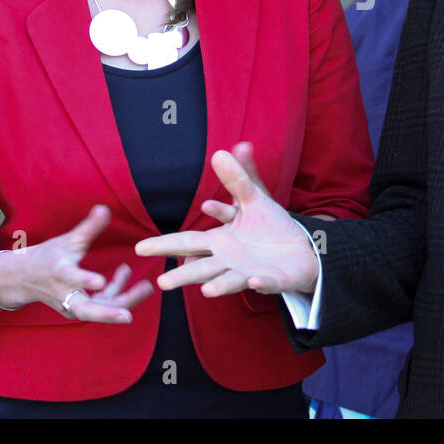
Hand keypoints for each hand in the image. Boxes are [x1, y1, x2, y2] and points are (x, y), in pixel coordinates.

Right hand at [0, 204, 152, 322]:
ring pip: (99, 310)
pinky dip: (116, 292)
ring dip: (123, 301)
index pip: (71, 278)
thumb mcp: (67, 240)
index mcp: (60, 273)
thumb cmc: (47, 257)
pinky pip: (101, 304)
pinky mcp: (78, 309)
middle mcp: (65, 294)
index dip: (85, 279)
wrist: (24, 279)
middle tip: (127, 316)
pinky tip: (125, 273)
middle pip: (86, 310)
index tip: (100, 280)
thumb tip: (104, 208)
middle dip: (108, 314)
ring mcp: (71, 305)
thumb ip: (88, 227)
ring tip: (146, 287)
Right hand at [135, 142, 318, 296]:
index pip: (188, 243)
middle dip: (184, 275)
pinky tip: (254, 281)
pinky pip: (268, 282)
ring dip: (220, 285)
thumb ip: (238, 178)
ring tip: (206, 290)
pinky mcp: (274, 279)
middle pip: (202, 268)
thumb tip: (220, 152)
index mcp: (220, 242)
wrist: (302, 249)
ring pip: (231, 281)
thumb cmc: (270, 227)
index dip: (166, 245)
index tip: (140, 248)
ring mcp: (250, 272)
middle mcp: (230, 261)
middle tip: (162, 283)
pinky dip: (262, 283)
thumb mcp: (254, 199)